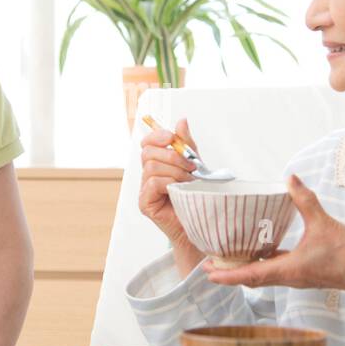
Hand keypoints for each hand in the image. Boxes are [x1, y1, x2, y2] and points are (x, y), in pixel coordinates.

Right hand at [137, 117, 201, 249]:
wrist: (200, 225)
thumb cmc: (196, 196)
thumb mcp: (195, 165)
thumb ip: (186, 145)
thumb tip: (181, 120)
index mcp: (157, 164)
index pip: (147, 143)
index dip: (157, 136)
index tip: (172, 137)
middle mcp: (147, 175)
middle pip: (147, 152)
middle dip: (172, 155)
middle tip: (191, 166)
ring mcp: (144, 189)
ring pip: (151, 167)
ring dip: (174, 171)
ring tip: (190, 181)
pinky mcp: (145, 203)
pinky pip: (153, 183)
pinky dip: (169, 183)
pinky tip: (180, 190)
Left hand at [202, 174, 344, 310]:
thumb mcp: (324, 223)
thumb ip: (305, 200)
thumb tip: (290, 178)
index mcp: (287, 270)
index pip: (249, 276)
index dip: (227, 275)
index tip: (207, 273)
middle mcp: (288, 277)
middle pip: (251, 278)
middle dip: (229, 272)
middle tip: (209, 262)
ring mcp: (296, 276)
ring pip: (263, 275)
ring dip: (245, 267)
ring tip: (228, 255)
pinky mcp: (305, 272)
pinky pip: (278, 269)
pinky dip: (265, 261)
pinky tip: (262, 247)